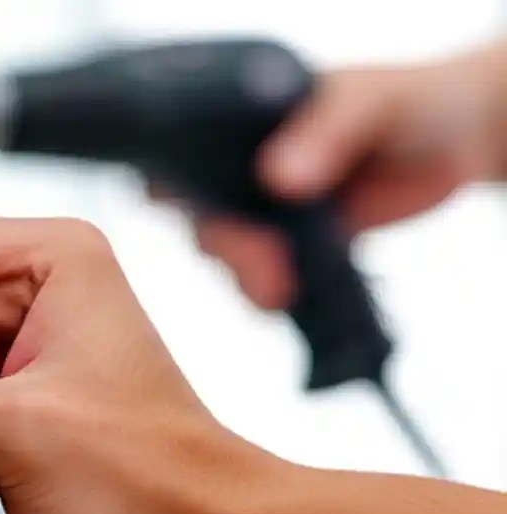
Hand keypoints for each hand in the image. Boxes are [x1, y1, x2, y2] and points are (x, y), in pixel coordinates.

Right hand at [163, 48, 504, 309]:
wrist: (456, 142)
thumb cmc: (407, 103)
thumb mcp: (370, 102)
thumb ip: (326, 133)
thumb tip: (276, 179)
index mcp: (241, 121)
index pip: (181, 152)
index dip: (170, 183)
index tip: (186, 209)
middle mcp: (241, 167)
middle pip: (202, 214)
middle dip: (226, 247)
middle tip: (265, 268)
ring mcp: (265, 211)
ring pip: (228, 255)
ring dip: (248, 278)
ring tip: (282, 291)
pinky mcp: (293, 248)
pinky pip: (266, 278)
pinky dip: (274, 295)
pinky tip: (293, 298)